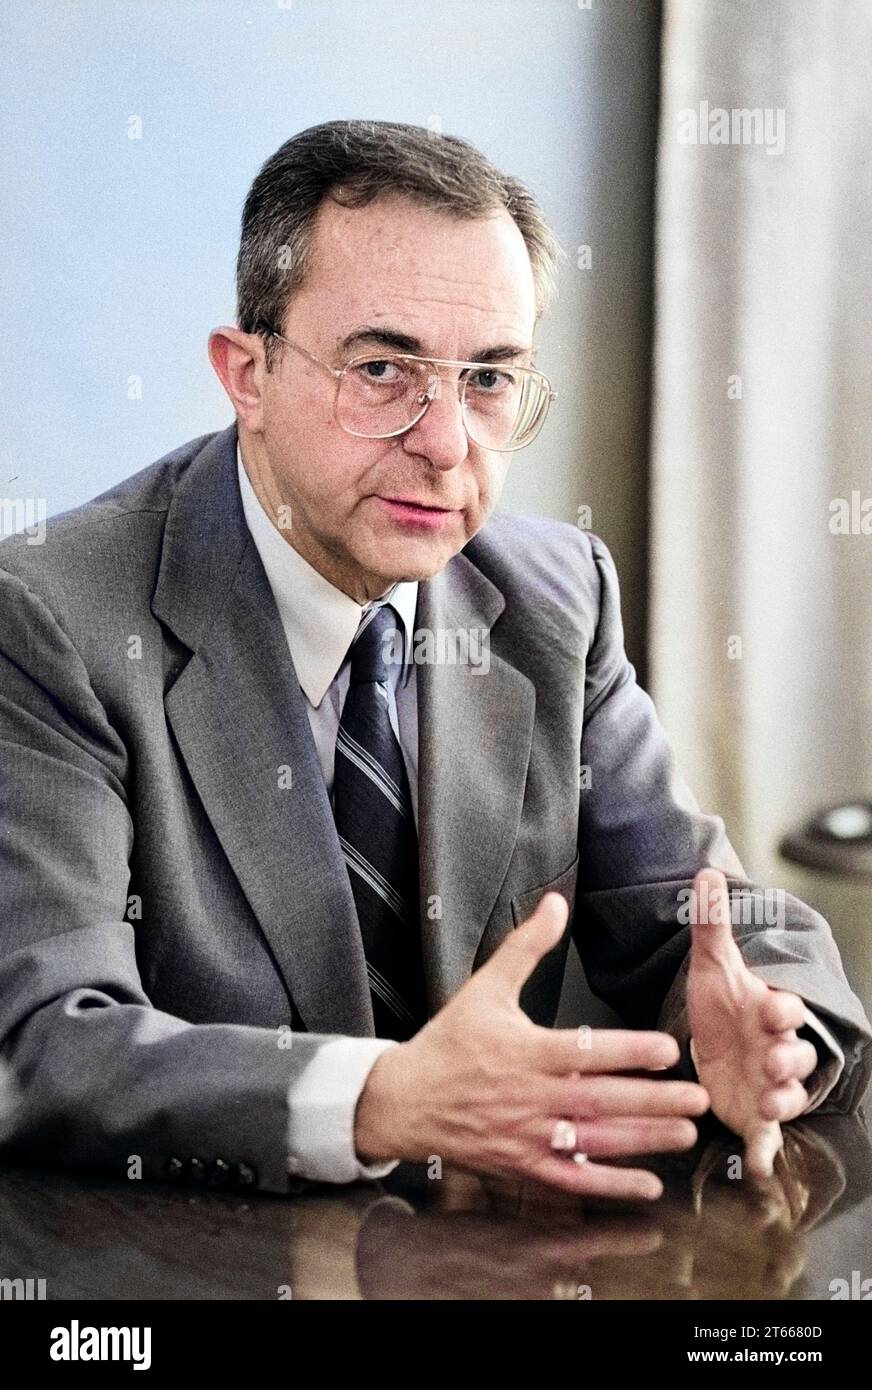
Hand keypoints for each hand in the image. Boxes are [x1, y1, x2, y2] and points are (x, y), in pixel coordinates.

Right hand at [355, 891, 709, 1200]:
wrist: (406, 1099)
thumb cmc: (449, 1043)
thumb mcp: (485, 987)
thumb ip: (526, 946)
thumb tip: (555, 904)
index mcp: (527, 1052)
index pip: (587, 1051)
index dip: (630, 1051)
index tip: (668, 1051)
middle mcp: (532, 1097)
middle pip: (603, 1101)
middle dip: (654, 1102)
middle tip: (698, 1100)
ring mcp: (528, 1136)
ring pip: (596, 1142)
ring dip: (644, 1141)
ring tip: (685, 1135)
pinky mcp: (523, 1165)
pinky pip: (573, 1180)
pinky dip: (610, 1186)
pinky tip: (646, 1185)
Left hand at [686, 867, 819, 1178]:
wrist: (717, 1043)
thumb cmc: (722, 1005)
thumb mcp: (712, 965)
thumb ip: (712, 924)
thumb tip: (708, 872)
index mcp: (769, 1013)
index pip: (786, 1009)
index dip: (782, 1010)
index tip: (771, 1007)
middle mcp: (776, 1050)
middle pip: (796, 1056)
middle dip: (787, 1058)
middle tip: (771, 1059)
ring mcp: (769, 1086)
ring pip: (788, 1096)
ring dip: (783, 1099)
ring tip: (770, 1102)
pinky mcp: (755, 1117)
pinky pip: (766, 1139)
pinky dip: (764, 1154)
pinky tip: (757, 1167)